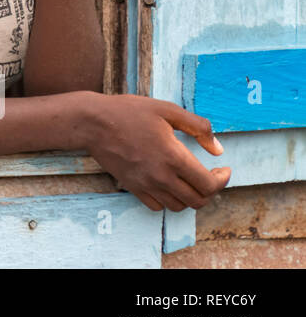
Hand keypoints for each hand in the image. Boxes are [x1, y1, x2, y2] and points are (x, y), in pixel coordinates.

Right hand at [77, 92, 231, 210]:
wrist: (93, 122)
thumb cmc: (129, 112)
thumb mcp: (167, 109)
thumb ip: (198, 127)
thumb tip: (218, 149)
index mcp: (174, 157)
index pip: (209, 184)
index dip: (223, 179)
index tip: (224, 169)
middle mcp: (161, 177)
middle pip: (198, 201)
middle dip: (210, 190)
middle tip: (209, 176)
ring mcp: (146, 184)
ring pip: (178, 206)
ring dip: (190, 197)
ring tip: (190, 181)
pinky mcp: (132, 187)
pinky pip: (156, 206)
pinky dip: (167, 200)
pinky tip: (168, 184)